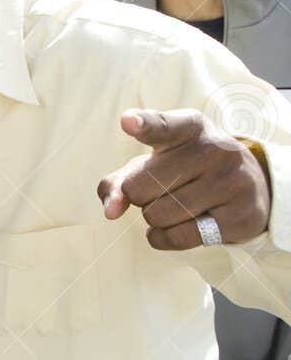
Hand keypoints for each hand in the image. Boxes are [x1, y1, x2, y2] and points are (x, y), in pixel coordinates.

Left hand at [97, 109, 269, 248]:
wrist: (248, 187)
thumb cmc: (184, 171)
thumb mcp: (151, 165)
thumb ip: (119, 183)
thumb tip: (111, 211)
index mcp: (190, 127)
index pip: (163, 126)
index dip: (144, 125)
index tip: (128, 121)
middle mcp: (215, 149)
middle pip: (140, 187)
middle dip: (138, 197)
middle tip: (159, 190)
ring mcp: (232, 181)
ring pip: (158, 215)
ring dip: (154, 219)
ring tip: (175, 206)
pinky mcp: (240, 216)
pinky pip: (177, 237)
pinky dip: (164, 238)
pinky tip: (177, 228)